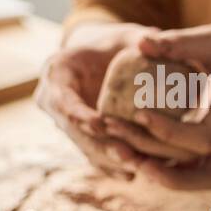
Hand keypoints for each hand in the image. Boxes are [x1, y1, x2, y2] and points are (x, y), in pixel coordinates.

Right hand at [34, 21, 155, 178]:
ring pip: (84, 145)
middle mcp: (55, 99)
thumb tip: (155, 39)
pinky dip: (113, 163)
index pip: (61, 96)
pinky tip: (134, 174)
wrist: (102, 56)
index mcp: (58, 72)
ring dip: (108, 160)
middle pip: (72, 128)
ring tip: (133, 169)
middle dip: (98, 145)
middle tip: (125, 155)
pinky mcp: (82, 135)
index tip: (100, 123)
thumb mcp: (127, 35)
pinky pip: (94, 153)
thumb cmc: (116, 42)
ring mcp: (66, 120)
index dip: (79, 112)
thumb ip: (141, 37)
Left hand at [101, 16, 210, 188]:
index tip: (138, 113)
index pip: (202, 138)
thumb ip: (180, 42)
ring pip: (194, 171)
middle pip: (192, 159)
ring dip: (156, 166)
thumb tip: (142, 43)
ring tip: (117, 148)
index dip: (168, 132)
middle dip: (149, 150)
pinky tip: (135, 149)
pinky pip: (195, 163)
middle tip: (111, 127)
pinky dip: (167, 163)